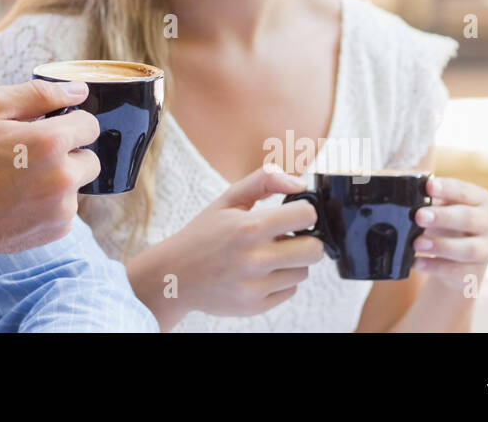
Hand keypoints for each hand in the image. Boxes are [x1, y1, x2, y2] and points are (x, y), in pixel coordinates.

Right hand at [0, 79, 100, 269]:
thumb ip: (39, 93)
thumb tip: (80, 90)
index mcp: (50, 141)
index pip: (90, 125)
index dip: (68, 123)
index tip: (46, 129)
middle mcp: (63, 178)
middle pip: (90, 158)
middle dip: (68, 153)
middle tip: (31, 156)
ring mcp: (61, 209)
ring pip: (77, 185)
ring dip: (58, 180)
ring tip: (20, 180)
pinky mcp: (56, 231)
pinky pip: (67, 210)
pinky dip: (51, 204)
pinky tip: (19, 201)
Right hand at [150, 167, 323, 321]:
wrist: (174, 275)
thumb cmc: (203, 234)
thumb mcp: (227, 199)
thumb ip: (264, 181)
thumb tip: (300, 184)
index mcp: (248, 227)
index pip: (306, 216)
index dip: (303, 212)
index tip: (294, 215)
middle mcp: (254, 259)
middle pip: (314, 250)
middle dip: (306, 240)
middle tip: (288, 237)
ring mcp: (255, 287)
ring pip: (303, 272)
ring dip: (292, 262)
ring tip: (267, 255)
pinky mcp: (256, 306)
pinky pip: (290, 290)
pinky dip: (281, 280)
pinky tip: (259, 273)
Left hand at [411, 176, 487, 289]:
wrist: (453, 261)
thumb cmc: (443, 224)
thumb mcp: (438, 207)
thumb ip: (428, 197)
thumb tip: (408, 190)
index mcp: (478, 200)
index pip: (465, 191)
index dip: (447, 188)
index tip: (428, 186)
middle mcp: (486, 223)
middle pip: (469, 218)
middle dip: (443, 217)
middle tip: (419, 216)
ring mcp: (484, 250)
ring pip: (468, 248)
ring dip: (441, 245)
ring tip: (416, 243)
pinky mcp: (475, 272)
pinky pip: (457, 271)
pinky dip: (434, 266)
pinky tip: (417, 263)